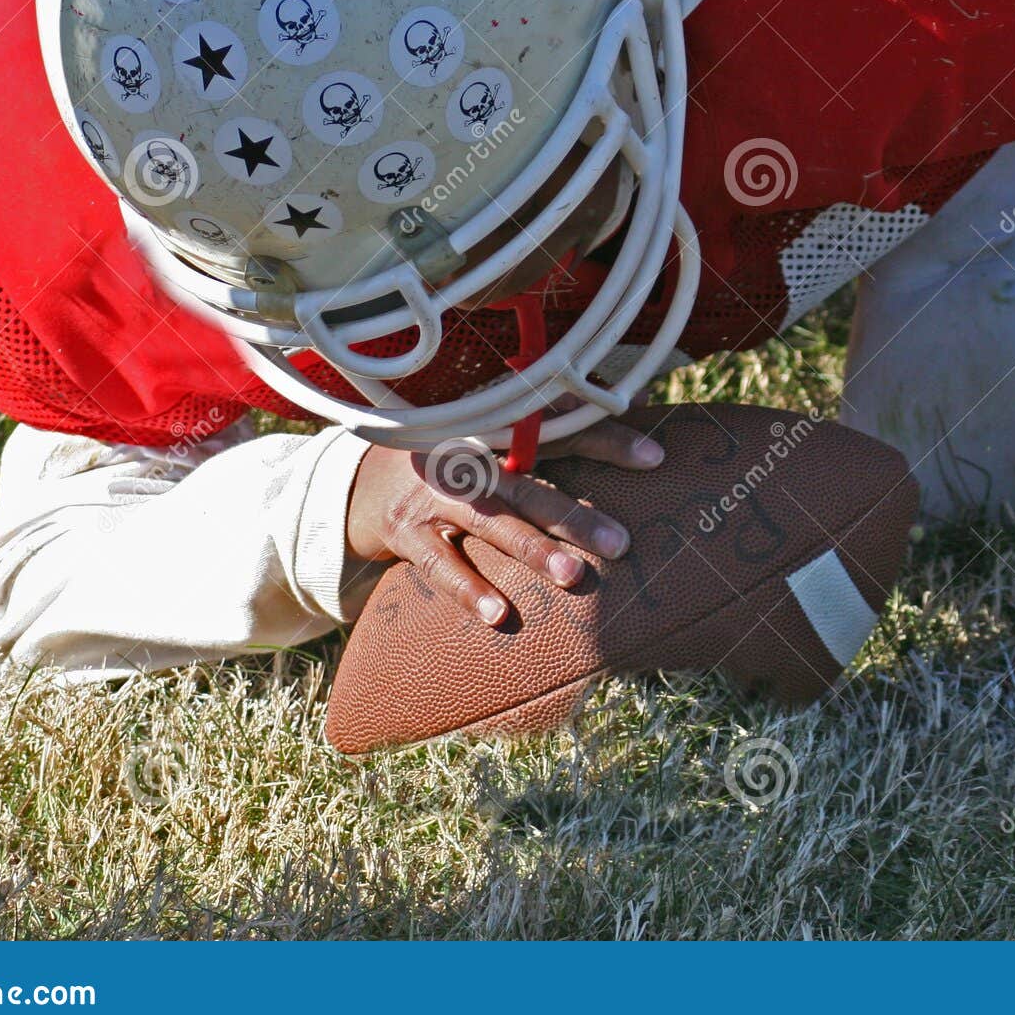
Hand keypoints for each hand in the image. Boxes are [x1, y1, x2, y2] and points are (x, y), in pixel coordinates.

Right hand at [344, 419, 663, 627]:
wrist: (359, 482)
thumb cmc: (451, 459)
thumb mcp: (494, 436)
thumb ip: (556, 427)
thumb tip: (635, 400)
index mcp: (493, 427)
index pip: (556, 429)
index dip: (605, 440)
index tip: (654, 459)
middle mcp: (465, 455)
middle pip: (529, 482)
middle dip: (575, 515)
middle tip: (622, 543)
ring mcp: (433, 495)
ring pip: (490, 522)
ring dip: (531, 549)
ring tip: (573, 576)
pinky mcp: (405, 532)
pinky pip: (439, 564)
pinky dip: (468, 589)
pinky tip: (499, 614)